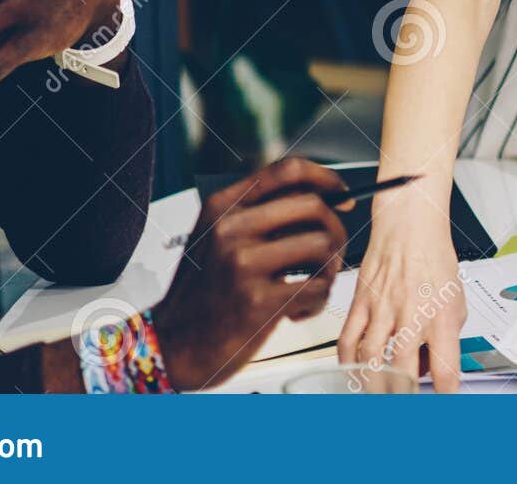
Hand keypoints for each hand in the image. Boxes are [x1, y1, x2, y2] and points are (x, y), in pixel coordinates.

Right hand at [149, 157, 350, 389]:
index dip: (326, 178)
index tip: (343, 195)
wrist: (174, 345)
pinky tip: (297, 311)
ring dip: (329, 269)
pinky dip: (317, 302)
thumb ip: (258, 214)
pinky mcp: (257, 301)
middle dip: (335, 229)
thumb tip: (324, 198)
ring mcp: (242, 264)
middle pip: (313, 206)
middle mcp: (231, 229)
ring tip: (312, 286)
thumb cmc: (205, 293)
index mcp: (223, 207)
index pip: (287, 171)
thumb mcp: (217, 238)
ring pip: (322, 245)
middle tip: (331, 254)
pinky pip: (317, 288)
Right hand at [337, 197, 465, 390]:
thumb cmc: (434, 260)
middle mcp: (412, 315)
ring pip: (370, 360)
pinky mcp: (361, 303)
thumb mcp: (456, 301)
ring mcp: (383, 309)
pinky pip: (347, 340)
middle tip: (401, 403)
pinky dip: (347, 362)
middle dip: (401, 396)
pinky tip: (353, 371)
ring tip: (377, 394)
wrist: (410, 226)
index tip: (440, 402)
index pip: (445, 370)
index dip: (443, 395)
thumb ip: (446, 338)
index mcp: (441, 317)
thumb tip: (429, 367)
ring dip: (372, 384)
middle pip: (402, 372)